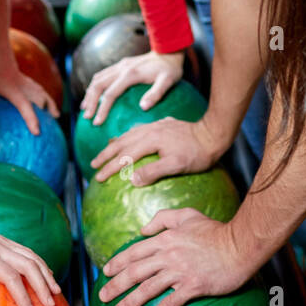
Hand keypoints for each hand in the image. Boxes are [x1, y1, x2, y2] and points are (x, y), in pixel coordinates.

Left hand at [0, 42, 57, 131]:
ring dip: (46, 98)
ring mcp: (19, 75)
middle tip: (57, 118)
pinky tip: (34, 95)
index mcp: (9, 86)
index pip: (24, 106)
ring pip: (38, 88)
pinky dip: (37, 92)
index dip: (32, 119)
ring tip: (53, 109)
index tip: (38, 132)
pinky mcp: (16, 70)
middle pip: (39, 96)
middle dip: (49, 107)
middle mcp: (18, 81)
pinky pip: (31, 84)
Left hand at [0, 219, 59, 305]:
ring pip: (31, 256)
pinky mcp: (5, 242)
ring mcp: (3, 243)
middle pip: (27, 265)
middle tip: (50, 305)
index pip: (10, 276)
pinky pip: (27, 252)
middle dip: (42, 285)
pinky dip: (40, 264)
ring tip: (56, 292)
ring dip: (45, 274)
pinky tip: (47, 276)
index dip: (22, 295)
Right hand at [81, 51, 183, 125]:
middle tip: (86, 117)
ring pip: (97, 79)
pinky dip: (94, 85)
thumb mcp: (168, 81)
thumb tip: (143, 107)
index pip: (110, 94)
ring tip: (85, 108)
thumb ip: (156, 94)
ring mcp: (120, 65)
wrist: (169, 49)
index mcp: (130, 74)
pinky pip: (102, 74)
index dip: (102, 109)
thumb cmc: (170, 68)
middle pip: (98, 85)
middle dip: (90, 102)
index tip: (97, 122)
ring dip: (89, 93)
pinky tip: (94, 94)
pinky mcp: (121, 64)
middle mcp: (121, 68)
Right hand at [89, 113, 221, 182]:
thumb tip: (132, 180)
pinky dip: (126, 136)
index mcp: (150, 140)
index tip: (98, 178)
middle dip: (105, 155)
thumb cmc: (197, 154)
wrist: (213, 134)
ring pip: (127, 135)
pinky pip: (137, 130)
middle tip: (92, 165)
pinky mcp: (161, 125)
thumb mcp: (176, 165)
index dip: (110, 168)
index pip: (124, 156)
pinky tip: (126, 140)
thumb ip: (153, 172)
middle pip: (121, 143)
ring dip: (113, 145)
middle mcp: (148, 130)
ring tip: (104, 153)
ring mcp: (154, 126)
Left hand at [98, 210, 246, 305]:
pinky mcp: (192, 286)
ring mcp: (179, 271)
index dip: (118, 262)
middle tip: (102, 297)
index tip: (106, 273)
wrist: (240, 245)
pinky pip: (168, 304)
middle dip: (116, 286)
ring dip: (128, 304)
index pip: (134, 251)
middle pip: (135, 272)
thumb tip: (143, 228)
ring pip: (147, 289)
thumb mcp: (187, 215)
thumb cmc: (215, 230)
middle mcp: (168, 255)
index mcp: (165, 238)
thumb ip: (163, 218)